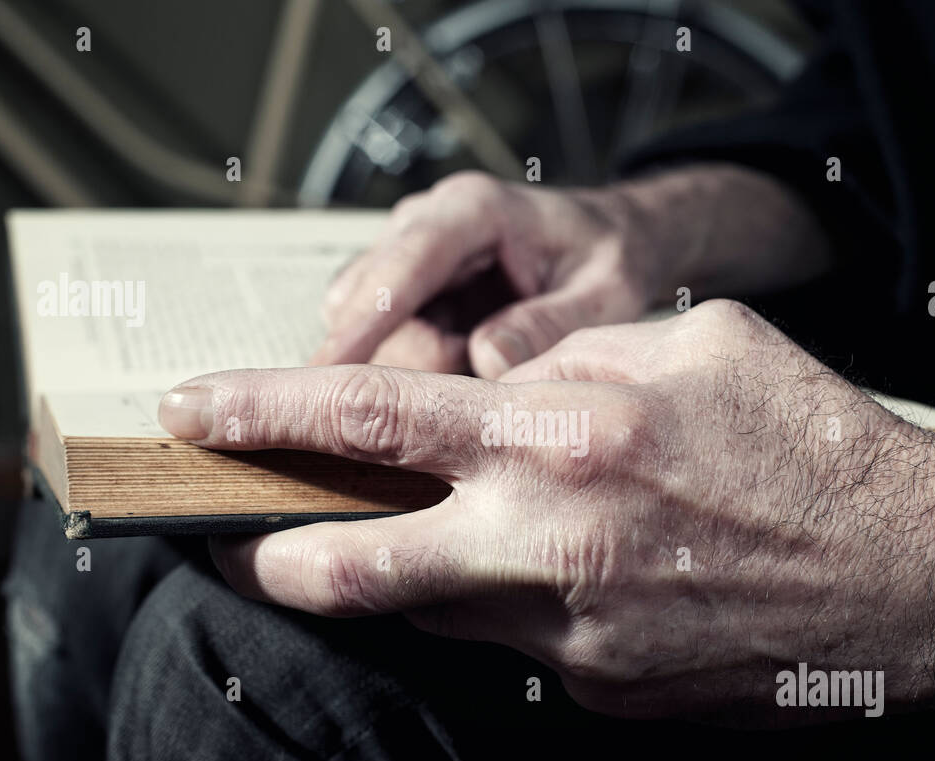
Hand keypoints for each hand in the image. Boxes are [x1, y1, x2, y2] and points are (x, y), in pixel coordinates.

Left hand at [161, 300, 934, 724]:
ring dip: (419, 575)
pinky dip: (526, 602)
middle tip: (250, 537)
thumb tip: (508, 387)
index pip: (372, 420)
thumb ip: (582, 365)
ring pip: (440, 609)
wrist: (918, 578)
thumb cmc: (818, 441)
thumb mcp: (697, 349)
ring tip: (460, 537)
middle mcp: (550, 545)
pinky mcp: (604, 690)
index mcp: (566, 437)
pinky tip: (596, 576)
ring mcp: (573, 635)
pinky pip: (526, 641)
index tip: (195, 410)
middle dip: (281, 551)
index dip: (266, 413)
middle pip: (358, 564)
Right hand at [312, 171, 653, 376]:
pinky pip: (382, 340)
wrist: (609, 240)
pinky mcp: (403, 289)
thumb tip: (487, 361)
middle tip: (486, 374)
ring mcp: (407, 255)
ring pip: (368, 328)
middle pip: (369, 305)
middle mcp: (426, 223)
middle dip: (412, 360)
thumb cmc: (609, 256)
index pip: (402, 266)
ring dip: (418, 366)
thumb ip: (551, 325)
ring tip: (489, 357)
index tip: (325, 376)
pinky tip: (465, 361)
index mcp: (474, 210)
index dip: (362, 323)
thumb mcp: (605, 294)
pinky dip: (416, 367)